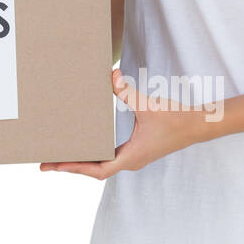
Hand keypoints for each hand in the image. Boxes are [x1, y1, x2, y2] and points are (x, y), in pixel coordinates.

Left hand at [40, 68, 205, 178]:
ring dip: (80, 162)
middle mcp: (130, 161)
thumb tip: (110, 74)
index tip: (55, 165)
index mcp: (131, 157)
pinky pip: (109, 157)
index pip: (97, 169)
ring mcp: (133, 157)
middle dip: (70, 166)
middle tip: (45, 162)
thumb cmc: (175, 118)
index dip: (75, 168)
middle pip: (94, 169)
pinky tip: (83, 146)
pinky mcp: (136, 151)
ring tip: (58, 156)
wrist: (198, 125)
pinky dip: (93, 155)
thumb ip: (127, 91)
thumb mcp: (148, 104)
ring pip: (101, 165)